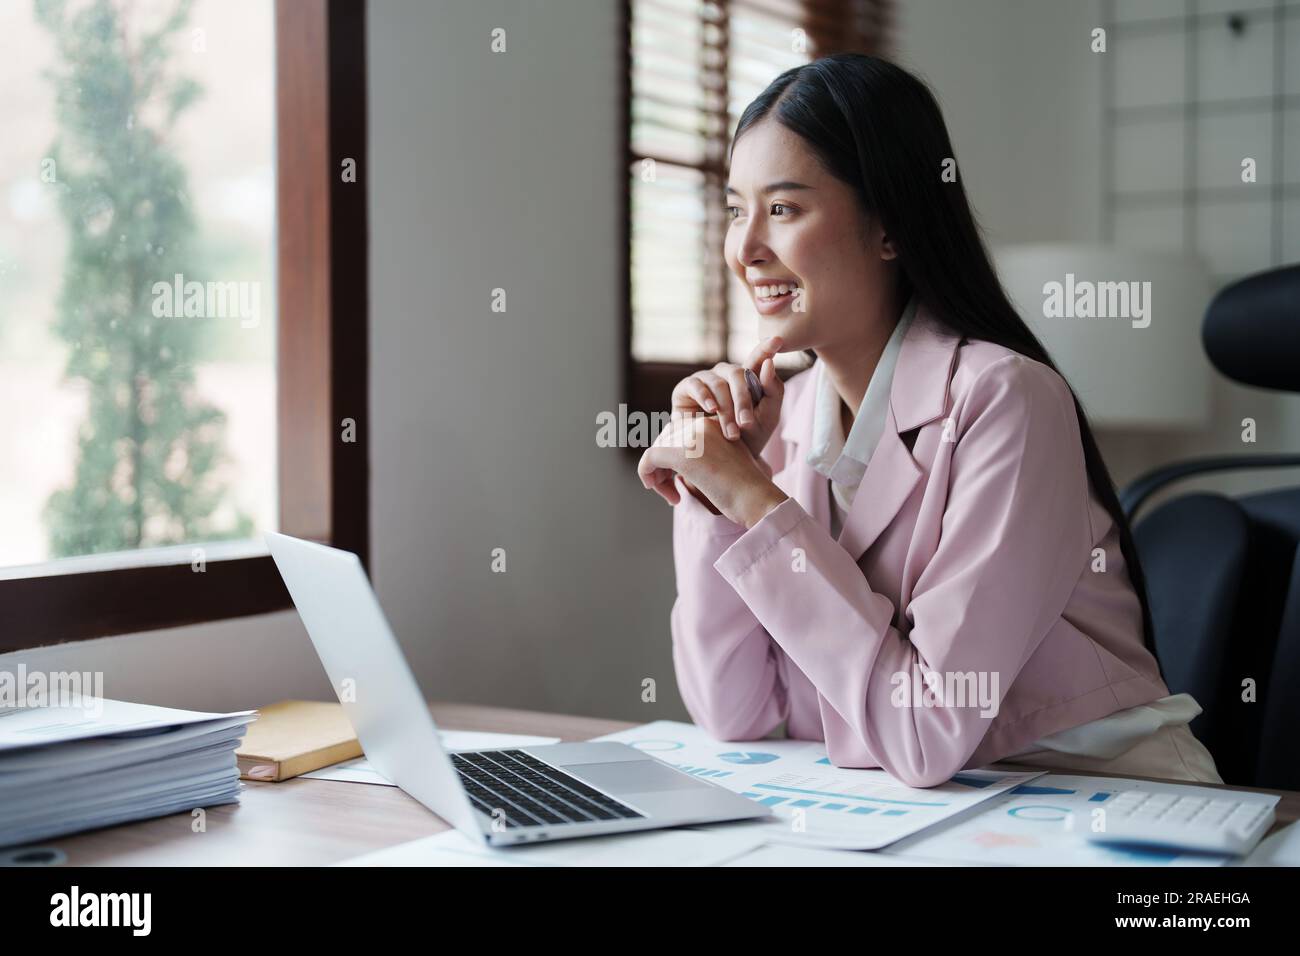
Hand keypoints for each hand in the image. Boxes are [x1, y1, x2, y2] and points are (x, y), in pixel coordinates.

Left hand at [637, 414, 786, 526]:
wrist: (757, 499)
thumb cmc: (745, 490)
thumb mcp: (723, 463)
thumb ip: (701, 455)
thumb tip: (666, 461)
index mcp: (712, 424)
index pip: (678, 432)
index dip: (673, 457)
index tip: (682, 481)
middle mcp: (700, 424)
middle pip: (665, 440)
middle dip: (663, 467)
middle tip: (675, 492)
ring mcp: (690, 437)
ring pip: (656, 450)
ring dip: (657, 475)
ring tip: (673, 496)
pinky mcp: (680, 453)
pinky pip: (648, 459)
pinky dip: (648, 477)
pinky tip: (671, 496)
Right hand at [670, 336, 785, 459]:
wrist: (718, 459)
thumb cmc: (746, 438)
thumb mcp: (767, 418)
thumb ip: (773, 391)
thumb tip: (769, 364)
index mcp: (747, 378)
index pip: (757, 358)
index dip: (766, 348)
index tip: (778, 340)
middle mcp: (725, 374)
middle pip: (737, 374)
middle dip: (743, 401)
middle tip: (746, 424)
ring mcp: (706, 378)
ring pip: (718, 383)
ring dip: (726, 409)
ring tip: (731, 433)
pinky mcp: (686, 387)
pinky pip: (696, 385)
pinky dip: (704, 397)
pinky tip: (711, 410)